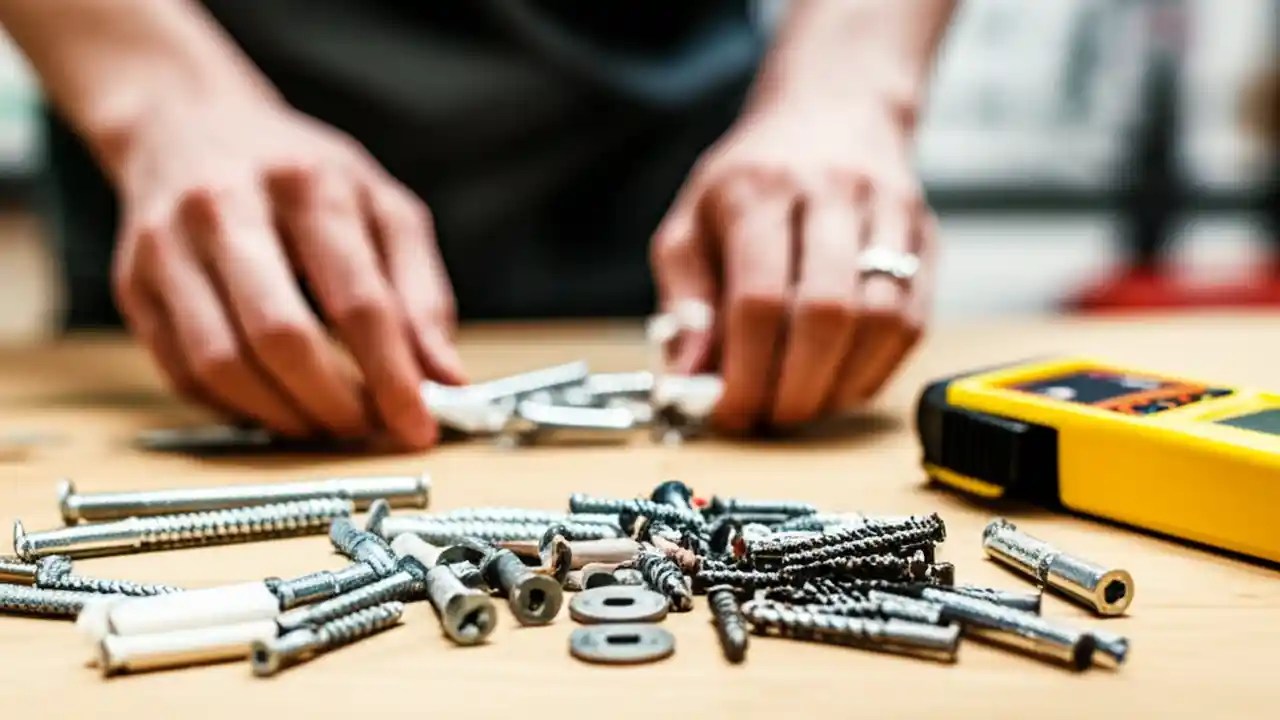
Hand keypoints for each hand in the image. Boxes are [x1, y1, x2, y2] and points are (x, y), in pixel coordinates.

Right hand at [111, 99, 463, 447]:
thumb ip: (421, 294)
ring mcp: (166, 248)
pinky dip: (237, 408)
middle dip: (334, 403)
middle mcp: (225, 208)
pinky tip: (275, 405)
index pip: (357, 300)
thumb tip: (445, 381)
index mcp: (306, 184)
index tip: (418, 426)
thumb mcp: (382, 208)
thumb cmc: (301, 174)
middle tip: (367, 429)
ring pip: (222, 364)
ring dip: (284, 416)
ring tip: (326, 423)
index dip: (392, 376)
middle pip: (280, 336)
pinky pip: (184, 375)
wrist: (187, 125)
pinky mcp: (132, 286)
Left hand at [651, 104, 935, 431]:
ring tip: (804, 404)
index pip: (758, 299)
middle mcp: (831, 192)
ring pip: (881, 320)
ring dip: (839, 385)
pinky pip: (913, 320)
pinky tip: (841, 382)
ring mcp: (888, 211)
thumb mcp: (692, 225)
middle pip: (825, 313)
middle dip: (795, 388)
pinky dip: (876, 369)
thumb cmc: (750, 180)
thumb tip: (688, 378)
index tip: (729, 411)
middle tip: (770, 418)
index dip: (746, 372)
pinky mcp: (927, 235)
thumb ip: (685, 303)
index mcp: (758, 190)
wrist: (832, 109)